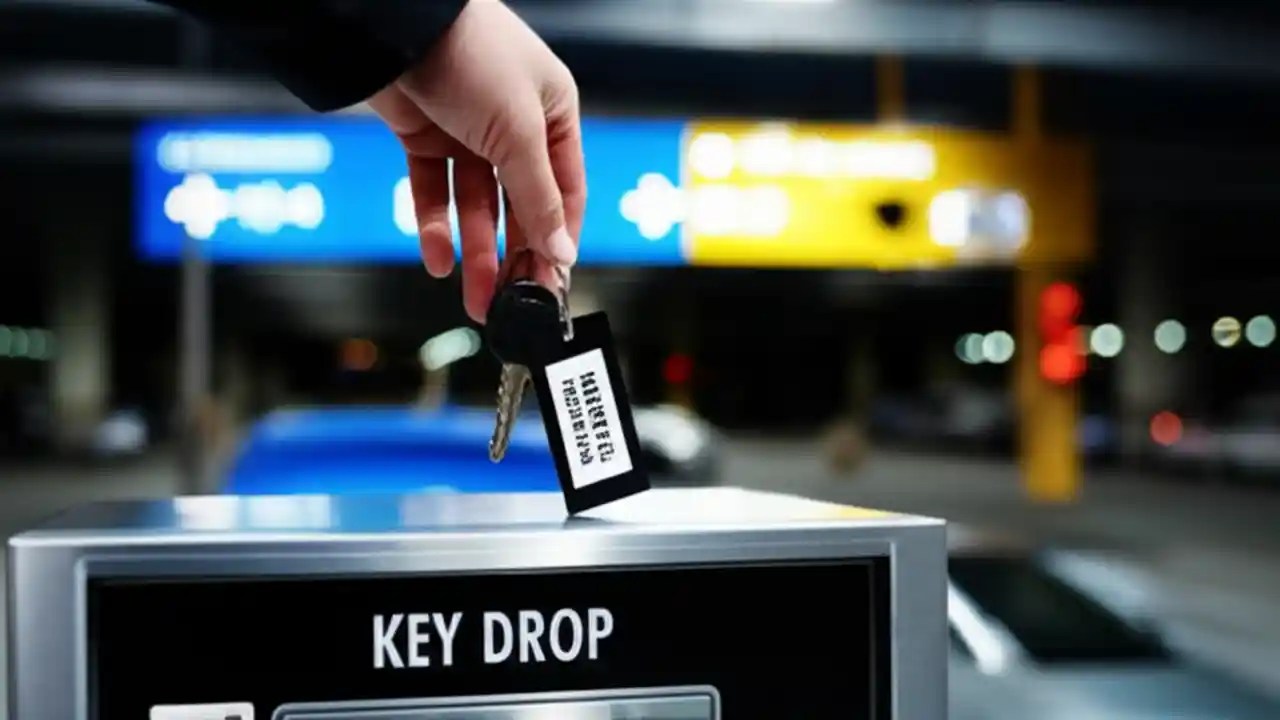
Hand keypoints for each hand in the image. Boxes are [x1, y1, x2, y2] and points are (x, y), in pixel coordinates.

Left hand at [368, 0, 584, 322]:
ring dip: (477, 253)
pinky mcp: (424, 136)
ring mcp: (467, 132)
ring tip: (476, 299)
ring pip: (476, 207)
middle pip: (519, 206)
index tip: (552, 285)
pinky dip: (436, 226)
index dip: (558, 241)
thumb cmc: (473, 54)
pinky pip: (434, 192)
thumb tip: (562, 252)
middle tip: (511, 305)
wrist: (396, 21)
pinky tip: (439, 260)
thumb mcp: (519, 133)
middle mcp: (514, 126)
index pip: (565, 193)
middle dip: (514, 257)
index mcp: (554, 115)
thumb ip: (538, 197)